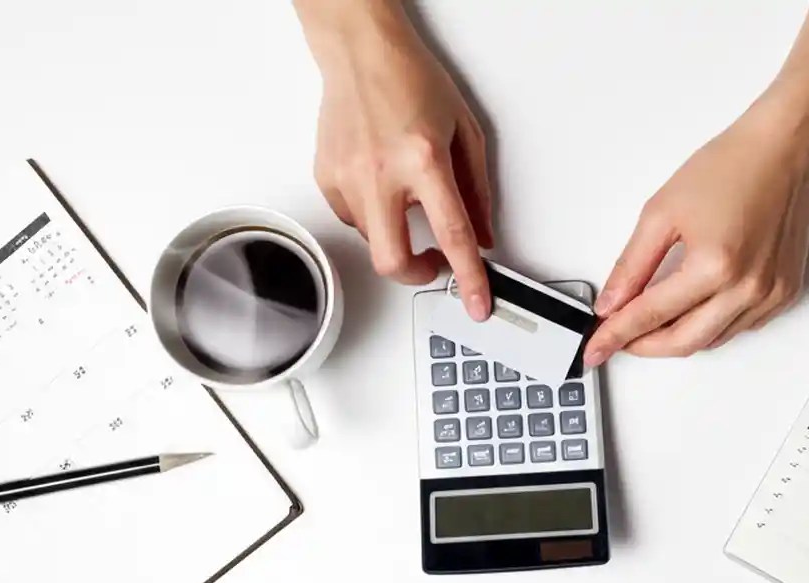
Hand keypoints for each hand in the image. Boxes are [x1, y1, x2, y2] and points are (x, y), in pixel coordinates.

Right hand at [297, 0, 492, 319]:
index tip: (477, 303)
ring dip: (395, 233)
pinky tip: (380, 182)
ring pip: (372, 239)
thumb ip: (477, 190)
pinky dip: (372, 213)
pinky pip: (352, 217)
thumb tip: (482, 235)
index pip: (452, 235)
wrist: (361, 52)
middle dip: (417, 275)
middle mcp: (381, 173)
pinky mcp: (326, 177)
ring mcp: (347, 178)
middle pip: (393, 261)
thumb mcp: (463, 131)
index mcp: (423, 160)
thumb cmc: (411, 81)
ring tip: (405, 196)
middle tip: (433, 262)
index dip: (469, 277)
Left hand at [584, 101, 808, 366]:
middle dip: (644, 347)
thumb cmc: (729, 169)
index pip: (652, 315)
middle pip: (683, 343)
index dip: (617, 334)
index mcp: (715, 266)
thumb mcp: (662, 212)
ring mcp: (770, 295)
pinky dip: (710, 326)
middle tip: (618, 339)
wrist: (781, 151)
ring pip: (711, 340)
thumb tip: (611, 304)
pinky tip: (692, 309)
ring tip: (650, 322)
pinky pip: (739, 328)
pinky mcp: (785, 294)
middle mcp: (747, 288)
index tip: (596, 347)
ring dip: (677, 338)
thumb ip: (632, 265)